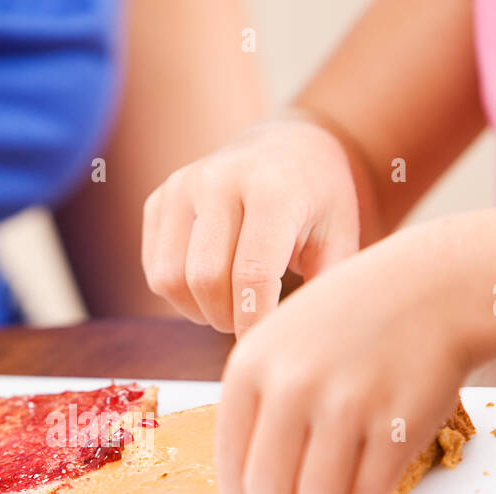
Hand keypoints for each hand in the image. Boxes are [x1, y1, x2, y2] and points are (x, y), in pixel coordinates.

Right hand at [141, 118, 359, 334]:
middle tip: (249, 324)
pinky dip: (179, 295)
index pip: (251, 273)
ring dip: (198, 310)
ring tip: (229, 307)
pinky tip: (211, 289)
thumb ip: (324, 288)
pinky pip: (155, 270)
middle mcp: (219, 179)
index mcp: (272, 188)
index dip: (253, 322)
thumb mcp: (340, 238)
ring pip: (171, 279)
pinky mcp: (158, 200)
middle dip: (226, 318)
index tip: (261, 346)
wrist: (289, 146)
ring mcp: (182, 186)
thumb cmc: (320, 201)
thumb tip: (299, 344)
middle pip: (205, 279)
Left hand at [216, 226, 472, 493]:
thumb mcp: (284, 341)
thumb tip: (251, 491)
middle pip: (268, 489)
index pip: (230, 460)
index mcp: (251, 365)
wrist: (434, 289)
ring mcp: (346, 405)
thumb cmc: (354, 320)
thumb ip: (260, 403)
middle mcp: (292, 385)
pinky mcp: (396, 425)